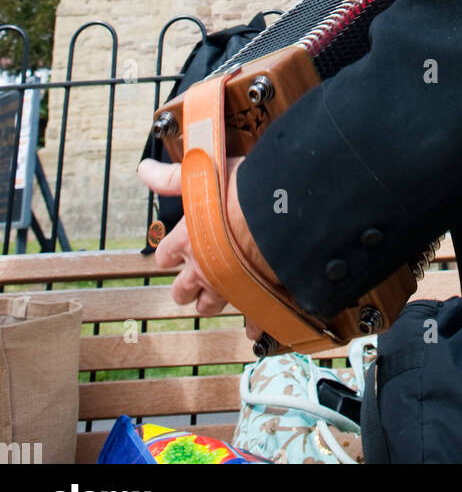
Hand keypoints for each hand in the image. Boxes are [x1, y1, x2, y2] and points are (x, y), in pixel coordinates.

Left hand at [137, 157, 276, 338]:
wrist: (289, 209)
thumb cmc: (247, 189)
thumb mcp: (207, 176)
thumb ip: (172, 177)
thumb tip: (143, 168)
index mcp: (187, 241)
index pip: (164, 256)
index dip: (171, 252)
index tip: (179, 248)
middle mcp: (203, 269)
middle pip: (181, 291)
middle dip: (187, 285)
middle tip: (197, 275)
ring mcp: (228, 286)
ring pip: (209, 306)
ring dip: (212, 301)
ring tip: (221, 291)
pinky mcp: (255, 296)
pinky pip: (251, 319)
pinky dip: (254, 322)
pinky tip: (256, 322)